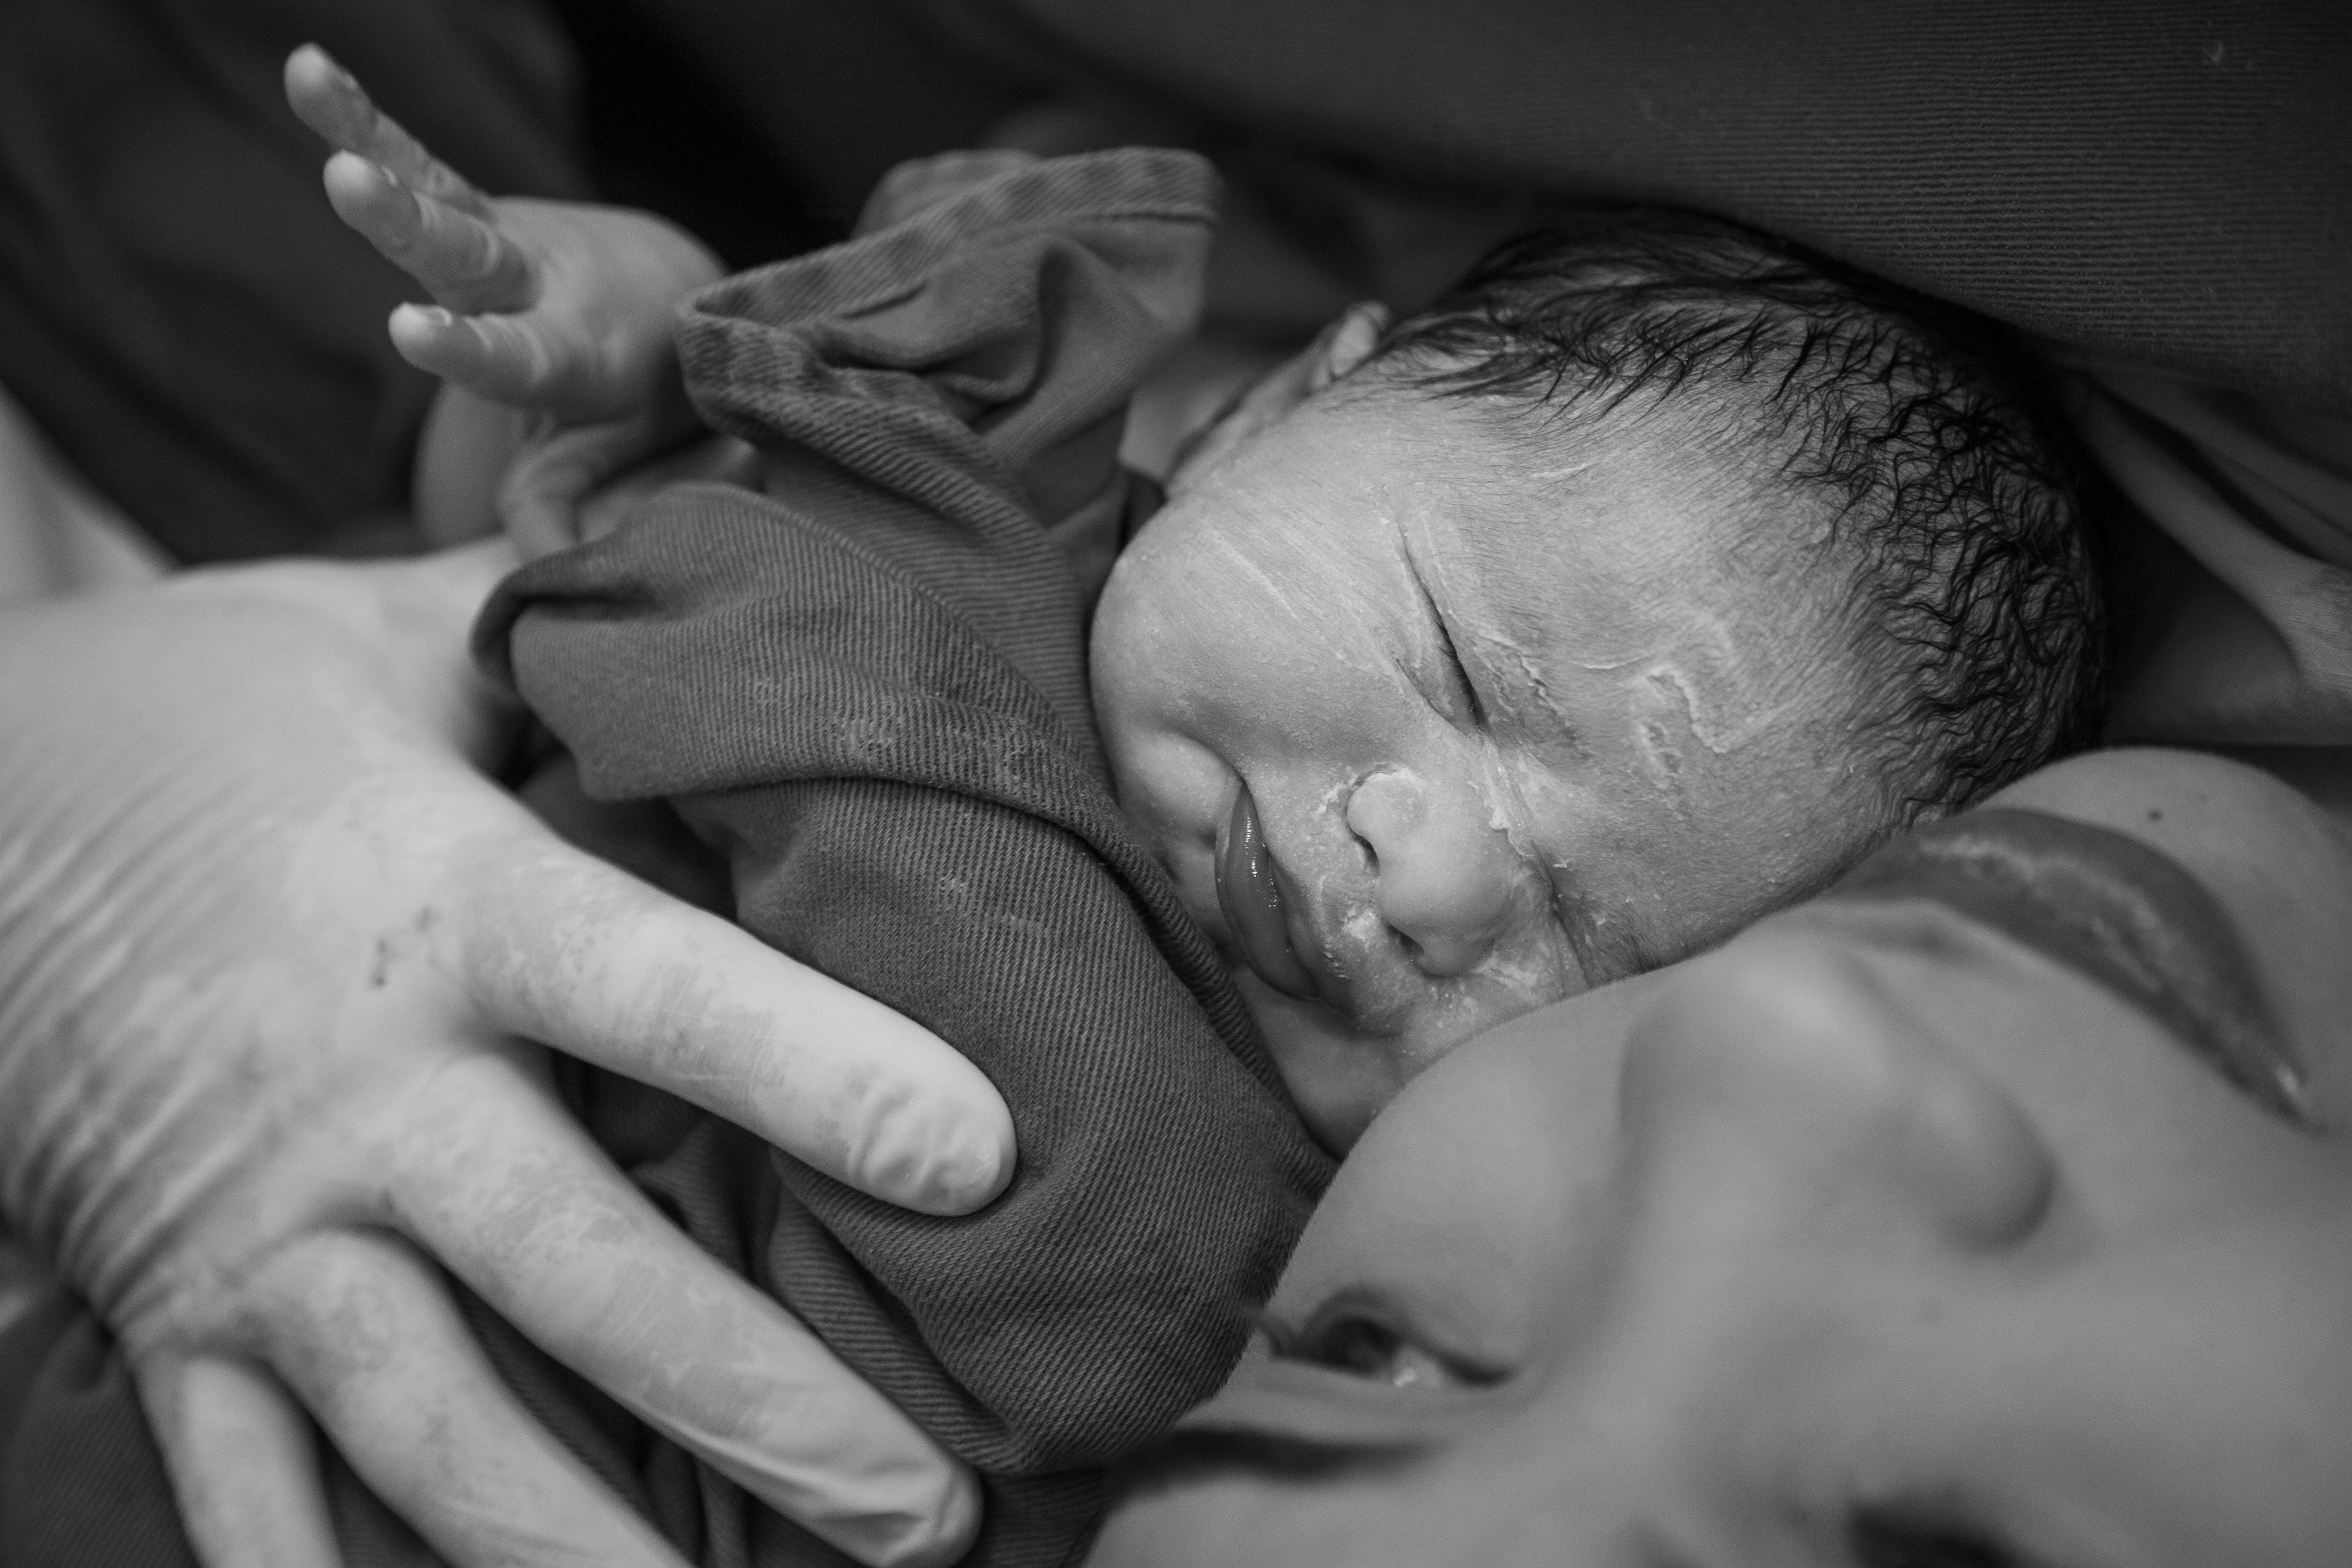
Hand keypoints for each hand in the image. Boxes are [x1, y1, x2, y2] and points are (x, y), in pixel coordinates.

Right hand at [0, 545, 1012, 1567]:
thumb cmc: (212, 705)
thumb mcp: (379, 633)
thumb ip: (559, 627)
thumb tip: (729, 559)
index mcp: (446, 909)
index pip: (661, 996)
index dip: (821, 1072)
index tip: (978, 1157)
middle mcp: (364, 1097)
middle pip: (583, 1275)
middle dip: (762, 1404)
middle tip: (931, 1516)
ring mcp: (254, 1232)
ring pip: (434, 1432)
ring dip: (586, 1552)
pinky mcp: (165, 1315)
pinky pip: (249, 1496)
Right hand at [285, 44, 725, 552]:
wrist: (680, 295)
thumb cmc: (647, 392)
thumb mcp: (622, 450)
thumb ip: (568, 502)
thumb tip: (539, 569)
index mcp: (577, 353)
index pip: (514, 356)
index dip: (464, 346)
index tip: (411, 326)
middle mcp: (540, 283)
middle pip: (469, 256)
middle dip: (409, 222)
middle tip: (353, 182)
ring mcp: (509, 240)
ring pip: (438, 194)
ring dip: (372, 139)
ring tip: (308, 82)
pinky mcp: (481, 209)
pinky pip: (420, 163)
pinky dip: (366, 117)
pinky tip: (308, 68)